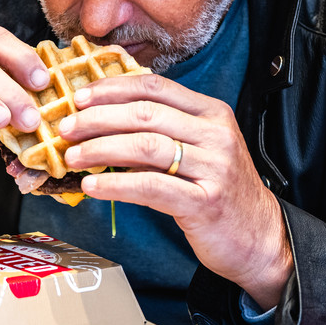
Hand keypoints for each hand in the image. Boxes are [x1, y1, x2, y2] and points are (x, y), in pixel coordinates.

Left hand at [58, 73, 293, 308]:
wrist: (259, 237)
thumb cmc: (219, 192)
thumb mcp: (199, 150)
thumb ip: (163, 131)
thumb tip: (104, 119)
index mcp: (212, 112)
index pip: (155, 87)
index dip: (113, 88)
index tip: (81, 97)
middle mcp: (216, 134)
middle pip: (145, 113)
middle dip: (98, 117)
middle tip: (66, 126)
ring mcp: (214, 167)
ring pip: (145, 146)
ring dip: (101, 148)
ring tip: (73, 155)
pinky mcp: (205, 202)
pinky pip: (151, 187)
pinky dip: (115, 185)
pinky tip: (92, 187)